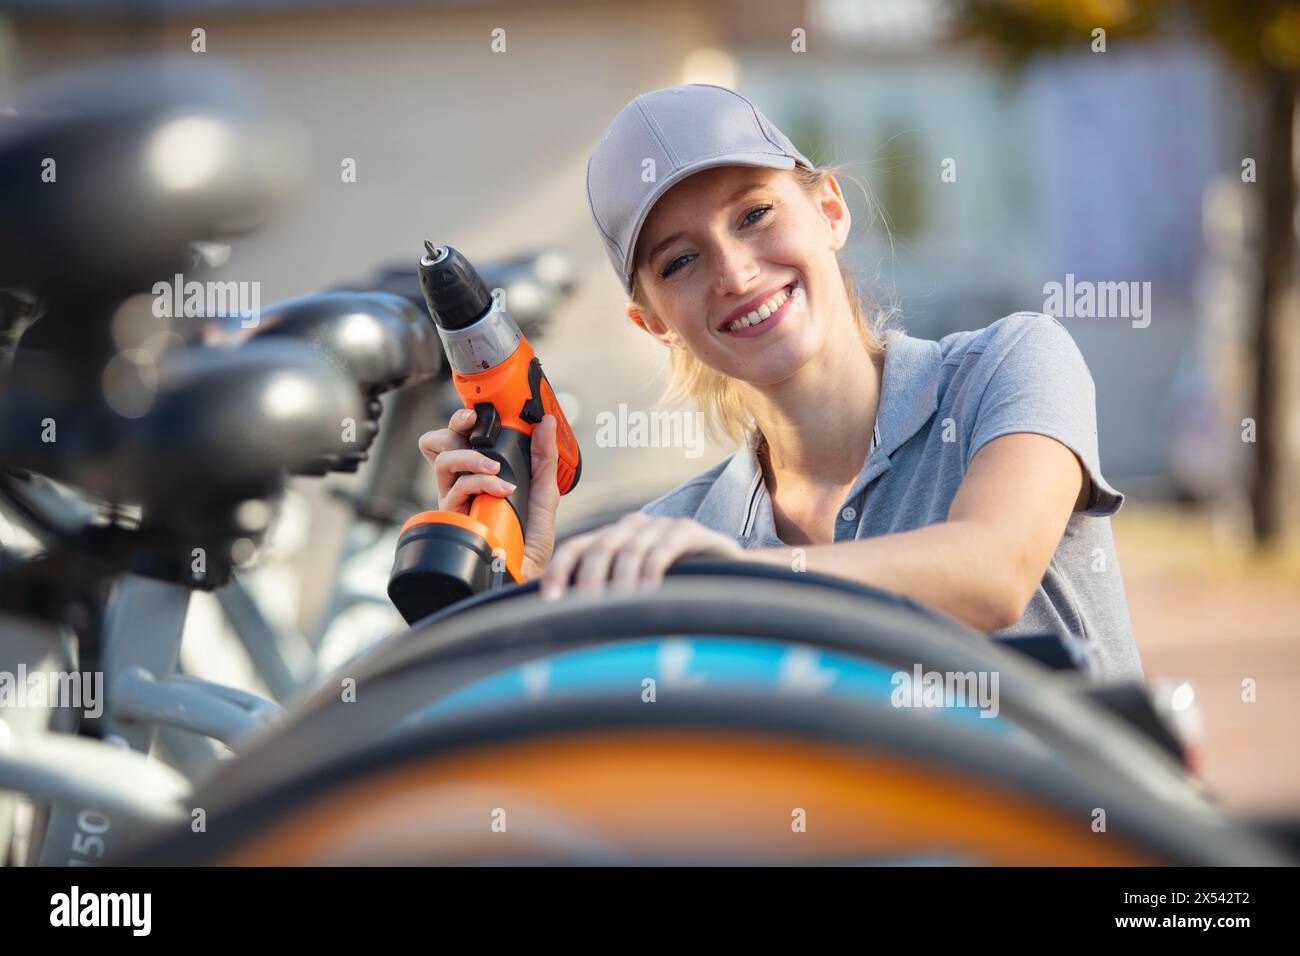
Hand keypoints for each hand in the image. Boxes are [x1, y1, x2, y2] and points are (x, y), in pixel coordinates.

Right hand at [418, 408, 560, 580]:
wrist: (526, 574)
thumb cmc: (530, 538)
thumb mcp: (544, 492)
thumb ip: (544, 457)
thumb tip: (546, 422)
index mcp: (478, 474)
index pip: (457, 438)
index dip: (461, 421)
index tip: (478, 413)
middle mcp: (461, 485)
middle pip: (437, 444)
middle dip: (454, 428)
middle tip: (474, 426)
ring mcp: (454, 502)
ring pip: (444, 461)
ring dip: (471, 457)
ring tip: (497, 468)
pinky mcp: (453, 518)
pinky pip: (457, 488)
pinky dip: (481, 483)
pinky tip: (503, 489)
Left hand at [539, 512, 746, 600]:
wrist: (728, 578)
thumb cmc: (675, 590)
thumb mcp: (634, 595)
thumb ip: (606, 603)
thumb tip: (566, 630)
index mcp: (611, 539)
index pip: (575, 548)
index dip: (559, 572)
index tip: (549, 603)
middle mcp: (632, 527)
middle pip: (599, 549)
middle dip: (590, 583)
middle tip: (586, 614)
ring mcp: (660, 526)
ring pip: (629, 550)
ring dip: (621, 584)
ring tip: (618, 611)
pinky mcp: (689, 531)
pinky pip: (664, 548)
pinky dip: (652, 571)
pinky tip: (649, 594)